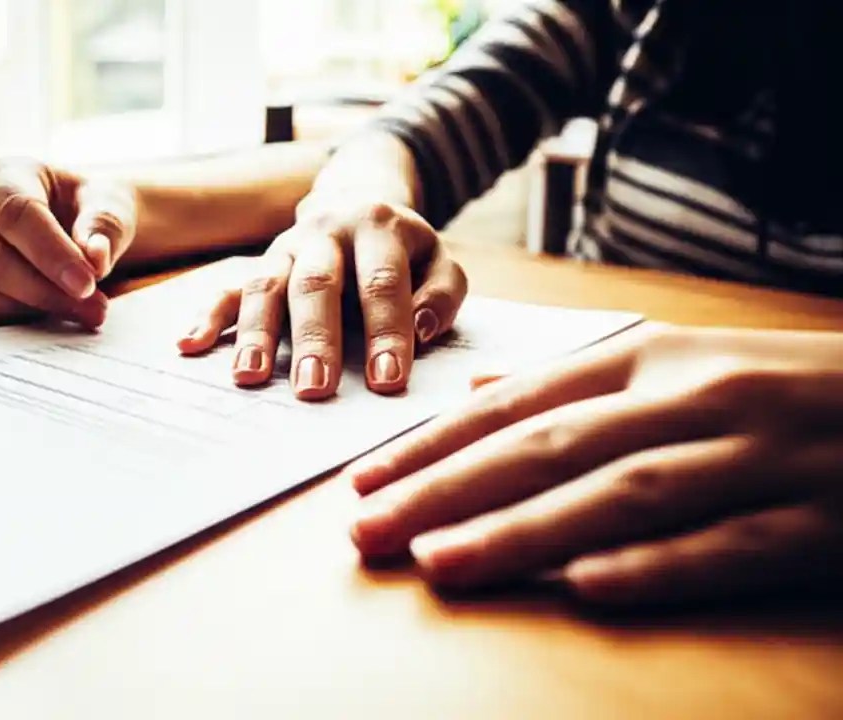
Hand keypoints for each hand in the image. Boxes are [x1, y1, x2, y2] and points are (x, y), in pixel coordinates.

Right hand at [0, 159, 138, 326]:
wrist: (82, 223)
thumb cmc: (91, 207)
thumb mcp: (111, 203)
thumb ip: (105, 226)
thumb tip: (95, 259)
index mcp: (5, 175)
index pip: (17, 213)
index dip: (51, 253)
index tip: (86, 283)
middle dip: (44, 290)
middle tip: (96, 307)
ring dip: (27, 309)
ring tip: (83, 312)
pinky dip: (13, 318)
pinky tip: (56, 315)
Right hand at [177, 195, 467, 400]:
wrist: (358, 202)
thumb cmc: (404, 253)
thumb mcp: (438, 261)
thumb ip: (440, 295)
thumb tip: (418, 331)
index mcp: (378, 227)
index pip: (382, 282)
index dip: (385, 331)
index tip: (386, 382)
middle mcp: (326, 232)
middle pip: (316, 284)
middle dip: (314, 337)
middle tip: (314, 387)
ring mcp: (286, 248)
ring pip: (266, 286)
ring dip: (256, 333)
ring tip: (250, 378)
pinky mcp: (260, 264)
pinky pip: (227, 288)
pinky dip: (206, 316)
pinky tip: (188, 345)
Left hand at [345, 326, 842, 606]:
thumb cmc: (778, 384)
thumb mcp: (678, 360)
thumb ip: (576, 380)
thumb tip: (480, 393)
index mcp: (653, 358)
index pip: (520, 403)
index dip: (436, 444)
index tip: (364, 481)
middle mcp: (691, 400)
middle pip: (548, 448)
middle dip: (447, 490)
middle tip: (367, 531)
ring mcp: (754, 459)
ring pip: (619, 495)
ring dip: (520, 531)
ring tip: (438, 564)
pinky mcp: (814, 521)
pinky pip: (725, 546)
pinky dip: (654, 566)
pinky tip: (584, 590)